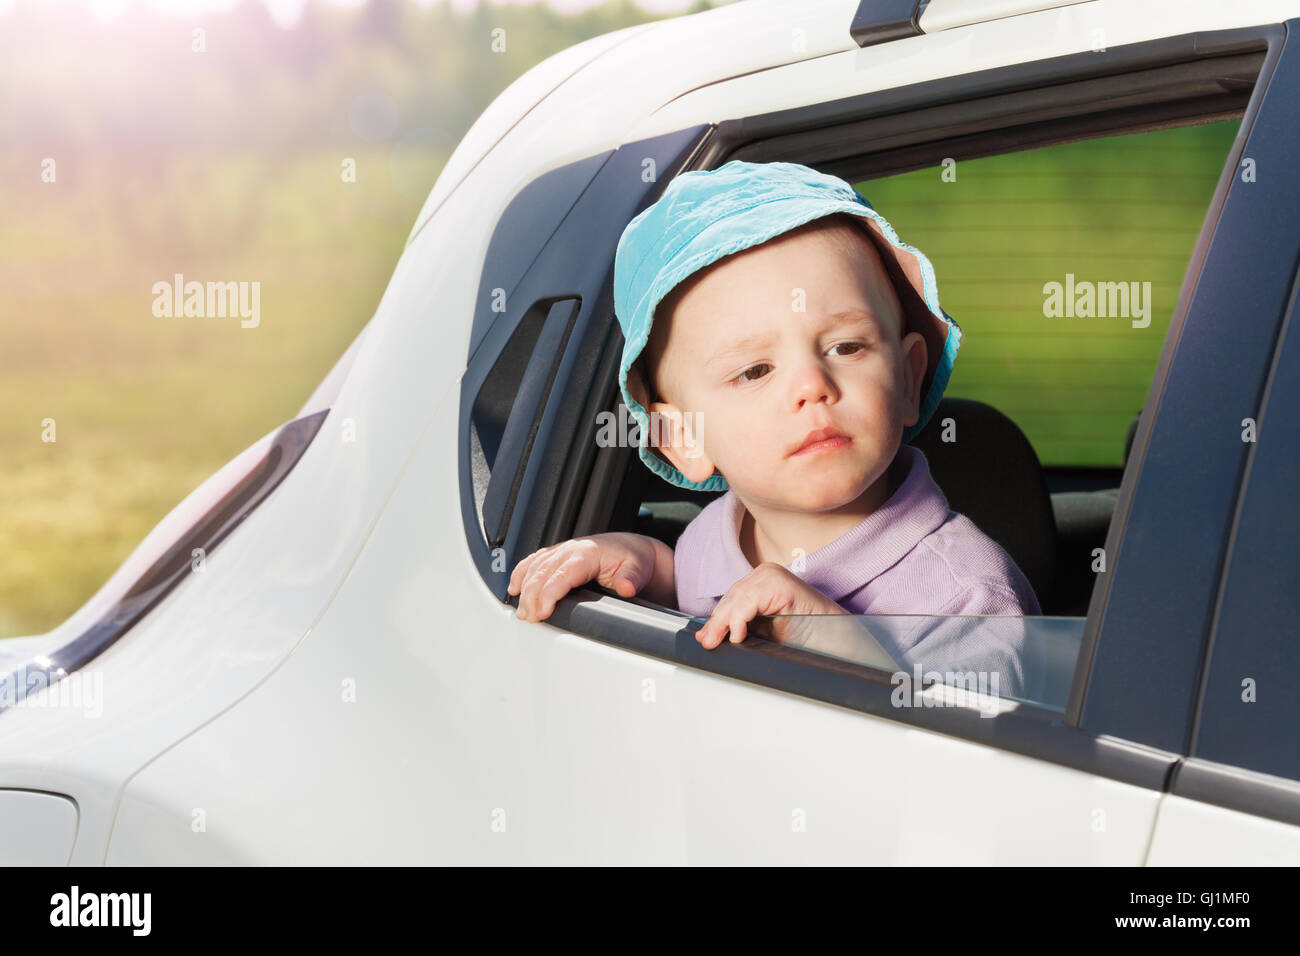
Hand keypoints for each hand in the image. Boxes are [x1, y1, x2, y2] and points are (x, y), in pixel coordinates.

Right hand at [507, 532, 666, 621]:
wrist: (634, 549)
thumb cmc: (634, 559)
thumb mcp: (638, 569)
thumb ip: (631, 578)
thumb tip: (626, 587)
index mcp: (587, 552)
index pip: (561, 574)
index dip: (548, 594)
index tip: (542, 612)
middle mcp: (571, 549)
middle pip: (542, 572)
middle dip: (532, 596)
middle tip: (529, 618)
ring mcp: (563, 550)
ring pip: (534, 567)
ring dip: (524, 589)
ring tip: (521, 612)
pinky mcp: (558, 555)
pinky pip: (534, 561)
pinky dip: (521, 574)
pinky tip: (515, 588)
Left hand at [696, 562, 847, 649]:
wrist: (836, 639)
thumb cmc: (806, 636)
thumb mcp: (765, 630)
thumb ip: (742, 626)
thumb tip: (710, 635)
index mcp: (763, 580)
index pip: (732, 598)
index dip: (718, 618)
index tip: (706, 637)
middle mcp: (766, 573)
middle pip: (731, 597)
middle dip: (717, 622)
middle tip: (707, 642)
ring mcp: (773, 576)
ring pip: (736, 599)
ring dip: (724, 624)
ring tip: (718, 642)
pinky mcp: (779, 584)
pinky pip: (748, 602)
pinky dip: (739, 621)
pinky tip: (739, 636)